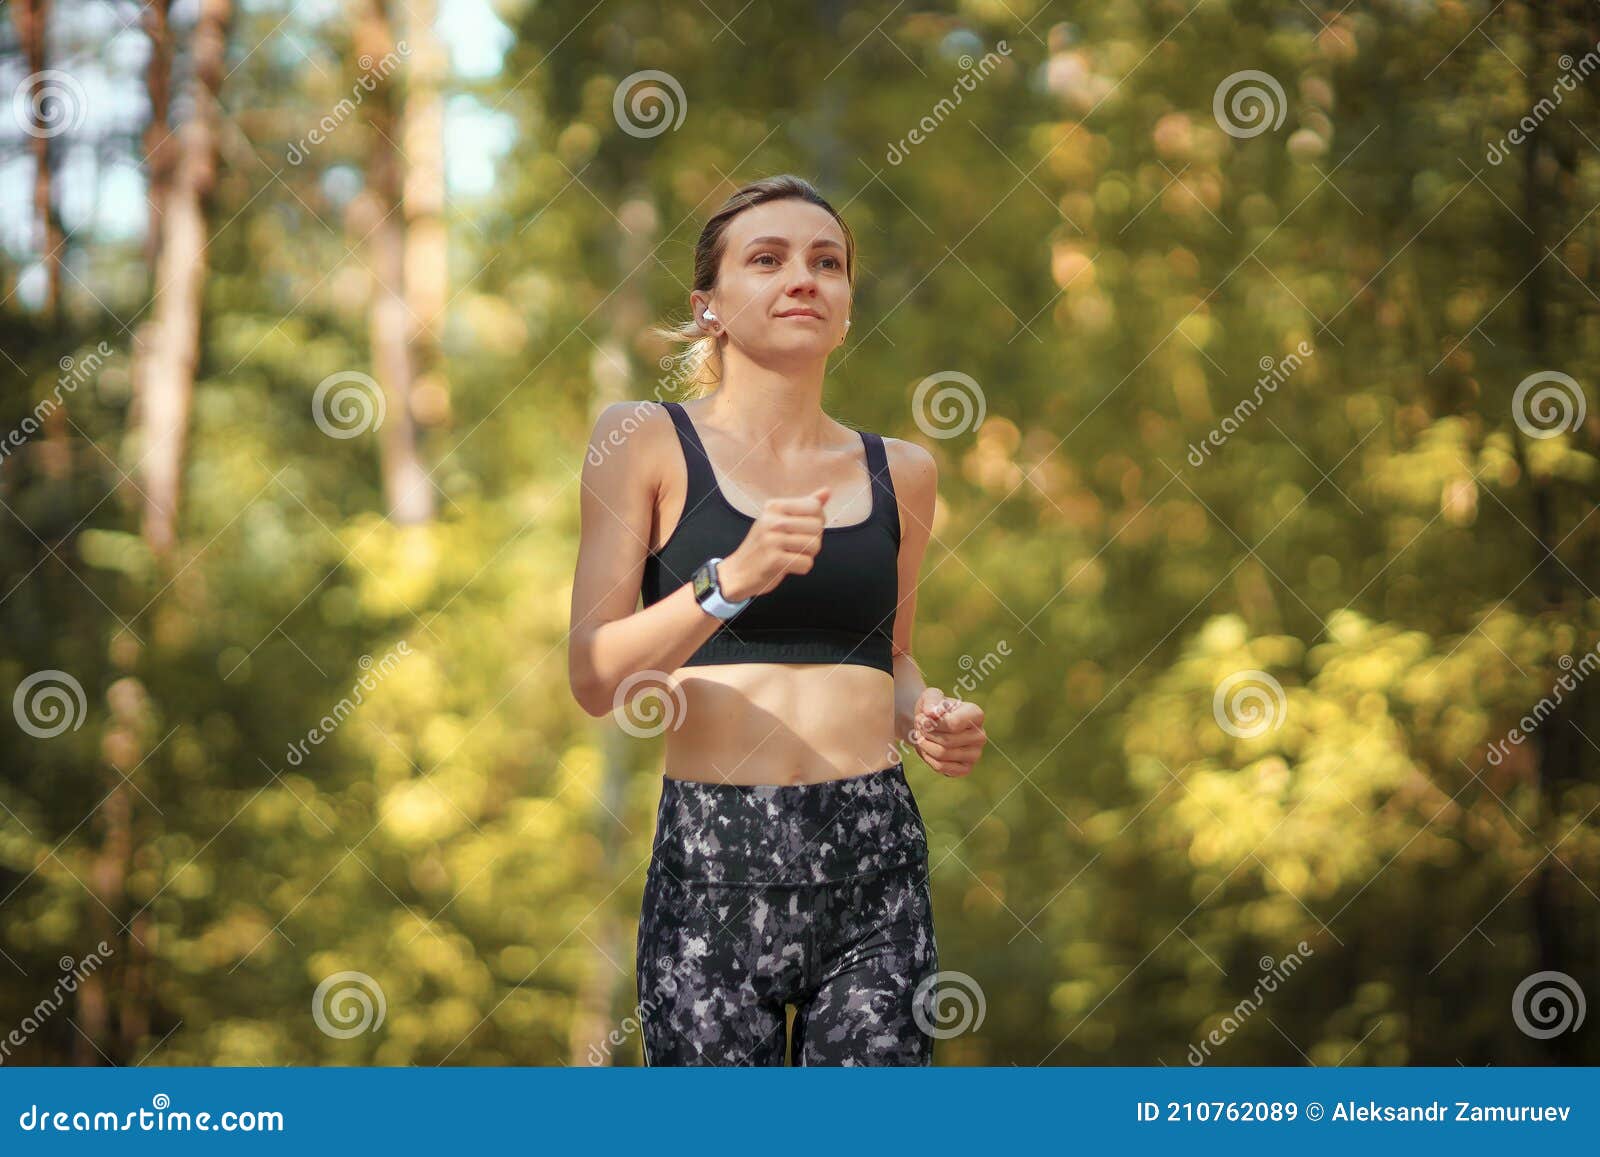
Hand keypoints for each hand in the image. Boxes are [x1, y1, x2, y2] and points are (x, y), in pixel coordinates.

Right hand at [718, 486, 830, 601]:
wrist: (738, 571)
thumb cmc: (763, 545)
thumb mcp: (778, 519)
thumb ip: (804, 506)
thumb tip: (827, 491)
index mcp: (774, 506)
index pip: (814, 506)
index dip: (817, 520)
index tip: (804, 529)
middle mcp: (772, 520)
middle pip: (817, 527)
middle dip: (813, 539)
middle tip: (796, 546)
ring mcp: (771, 540)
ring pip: (814, 545)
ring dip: (808, 555)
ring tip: (791, 555)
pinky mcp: (774, 560)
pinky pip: (806, 563)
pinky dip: (801, 568)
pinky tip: (787, 565)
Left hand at [908, 685, 986, 777]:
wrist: (932, 725)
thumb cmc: (934, 709)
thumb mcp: (930, 696)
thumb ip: (931, 700)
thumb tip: (932, 713)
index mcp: (976, 715)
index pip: (953, 724)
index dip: (932, 723)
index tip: (923, 717)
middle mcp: (980, 735)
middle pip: (946, 741)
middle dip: (926, 734)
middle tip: (920, 727)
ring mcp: (975, 754)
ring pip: (942, 754)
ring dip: (925, 745)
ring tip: (922, 736)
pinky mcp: (966, 768)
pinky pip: (941, 767)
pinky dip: (929, 758)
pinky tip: (927, 749)